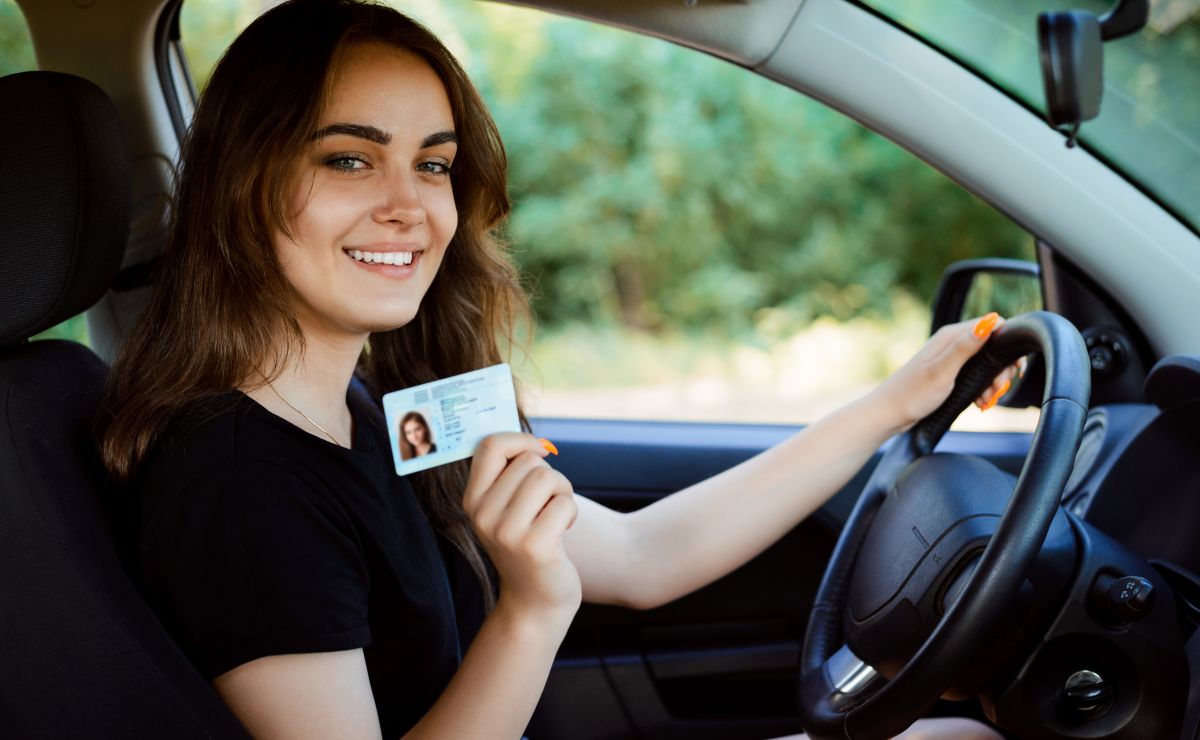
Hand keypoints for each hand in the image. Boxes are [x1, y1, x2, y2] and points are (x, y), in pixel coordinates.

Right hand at [463, 433, 580, 625]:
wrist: (534, 601)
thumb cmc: (527, 544)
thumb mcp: (506, 510)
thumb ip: (510, 476)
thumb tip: (536, 441)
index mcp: (472, 500)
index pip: (490, 446)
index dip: (521, 440)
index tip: (539, 452)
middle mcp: (483, 515)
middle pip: (529, 461)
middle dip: (550, 476)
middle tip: (548, 503)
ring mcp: (506, 532)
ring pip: (548, 478)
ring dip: (562, 493)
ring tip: (555, 515)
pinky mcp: (534, 546)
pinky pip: (564, 503)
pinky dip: (571, 513)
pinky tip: (562, 532)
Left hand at [873, 312, 1022, 431]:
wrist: (889, 414)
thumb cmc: (912, 394)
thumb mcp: (942, 371)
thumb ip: (965, 347)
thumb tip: (990, 321)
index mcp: (951, 336)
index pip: (994, 325)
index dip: (1008, 344)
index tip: (1011, 369)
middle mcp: (952, 343)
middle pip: (994, 346)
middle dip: (1002, 369)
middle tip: (997, 389)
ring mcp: (951, 358)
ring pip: (986, 364)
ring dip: (993, 383)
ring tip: (987, 400)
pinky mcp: (949, 373)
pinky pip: (976, 376)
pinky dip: (983, 389)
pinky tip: (980, 403)